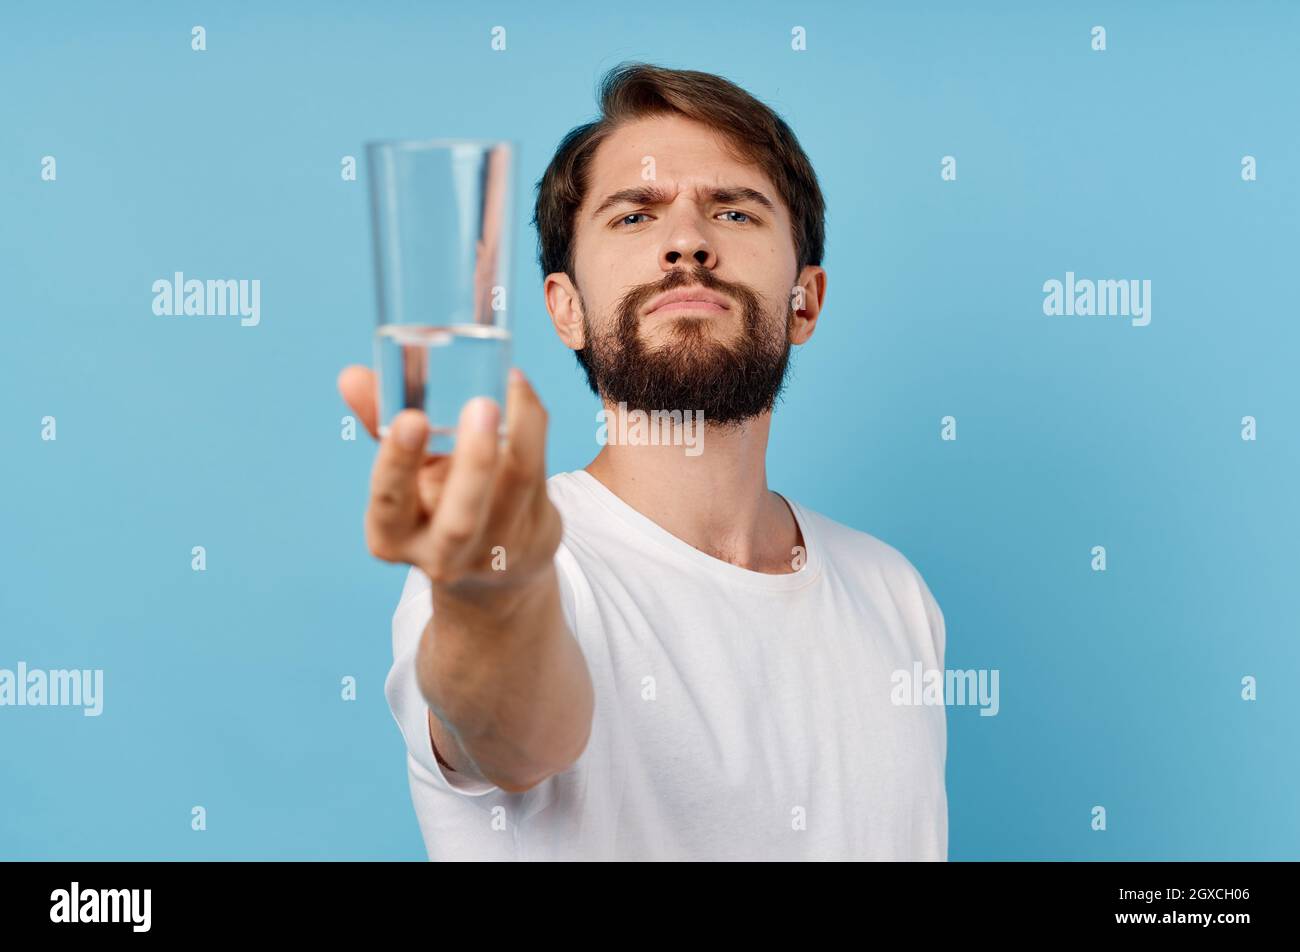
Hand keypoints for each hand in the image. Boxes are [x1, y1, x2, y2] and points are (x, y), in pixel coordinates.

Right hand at [337, 365, 562, 603]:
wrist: (495, 561)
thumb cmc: (438, 502)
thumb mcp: (405, 471)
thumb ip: (380, 424)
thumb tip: (352, 377)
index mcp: (393, 536)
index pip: (390, 503)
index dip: (399, 463)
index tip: (410, 418)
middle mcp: (443, 554)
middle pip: (460, 520)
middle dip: (473, 463)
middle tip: (481, 405)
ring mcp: (495, 551)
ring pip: (515, 488)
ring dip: (520, 432)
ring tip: (512, 385)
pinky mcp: (536, 535)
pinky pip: (539, 474)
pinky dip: (533, 427)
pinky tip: (522, 393)